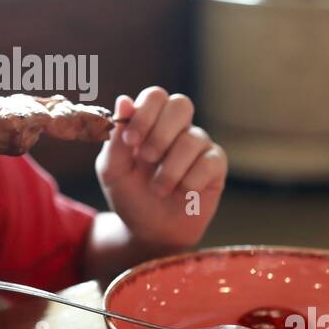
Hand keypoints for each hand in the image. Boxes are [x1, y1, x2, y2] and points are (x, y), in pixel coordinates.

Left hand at [95, 87, 226, 249]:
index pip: (155, 96)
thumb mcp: (113, 171)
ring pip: (193, 138)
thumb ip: (115, 139)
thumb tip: (123, 100)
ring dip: (170, 169)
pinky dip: (191, 180)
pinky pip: (210, 161)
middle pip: (181, 104)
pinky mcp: (215, 166)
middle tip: (146, 159)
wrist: (150, 232)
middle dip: (160, 133)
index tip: (131, 141)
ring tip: (158, 189)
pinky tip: (182, 192)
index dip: (145, 114)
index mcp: (150, 122)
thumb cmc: (130, 196)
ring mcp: (198, 145)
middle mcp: (177, 128)